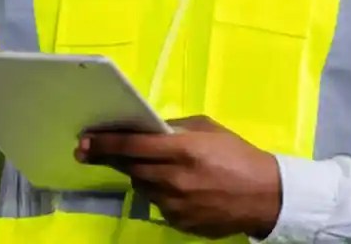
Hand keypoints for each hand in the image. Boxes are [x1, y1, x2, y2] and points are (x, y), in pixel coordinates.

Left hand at [77, 115, 281, 238]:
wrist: (266, 196)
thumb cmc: (237, 155)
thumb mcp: (207, 129)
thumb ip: (175, 128)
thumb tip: (146, 127)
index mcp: (182, 150)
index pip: (132, 146)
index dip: (104, 143)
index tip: (83, 141)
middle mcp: (174, 178)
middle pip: (129, 167)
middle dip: (109, 157)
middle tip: (88, 150)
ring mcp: (176, 204)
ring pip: (141, 186)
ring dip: (138, 174)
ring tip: (150, 166)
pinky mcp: (179, 223)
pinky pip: (157, 204)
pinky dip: (158, 193)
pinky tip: (172, 186)